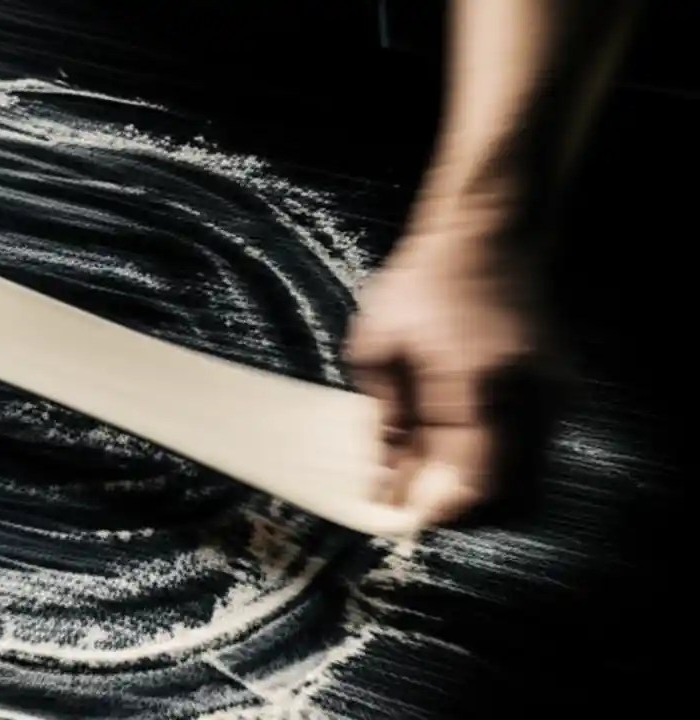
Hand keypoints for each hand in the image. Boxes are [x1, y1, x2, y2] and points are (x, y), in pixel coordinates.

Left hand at [346, 194, 561, 525]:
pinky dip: (491, 458)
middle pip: (503, 490)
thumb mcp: (379, 346)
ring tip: (423, 473)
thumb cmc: (425, 282)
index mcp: (476, 384)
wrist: (489, 235)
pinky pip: (528, 445)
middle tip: (410, 504)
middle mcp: (525, 396)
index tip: (402, 518)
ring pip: (521, 474)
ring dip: (473, 485)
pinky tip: (451, 444)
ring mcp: (551, 394)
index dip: (437, 510)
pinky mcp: (560, 389)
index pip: (470, 479)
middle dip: (455, 506)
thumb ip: (385, 416)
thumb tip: (386, 475)